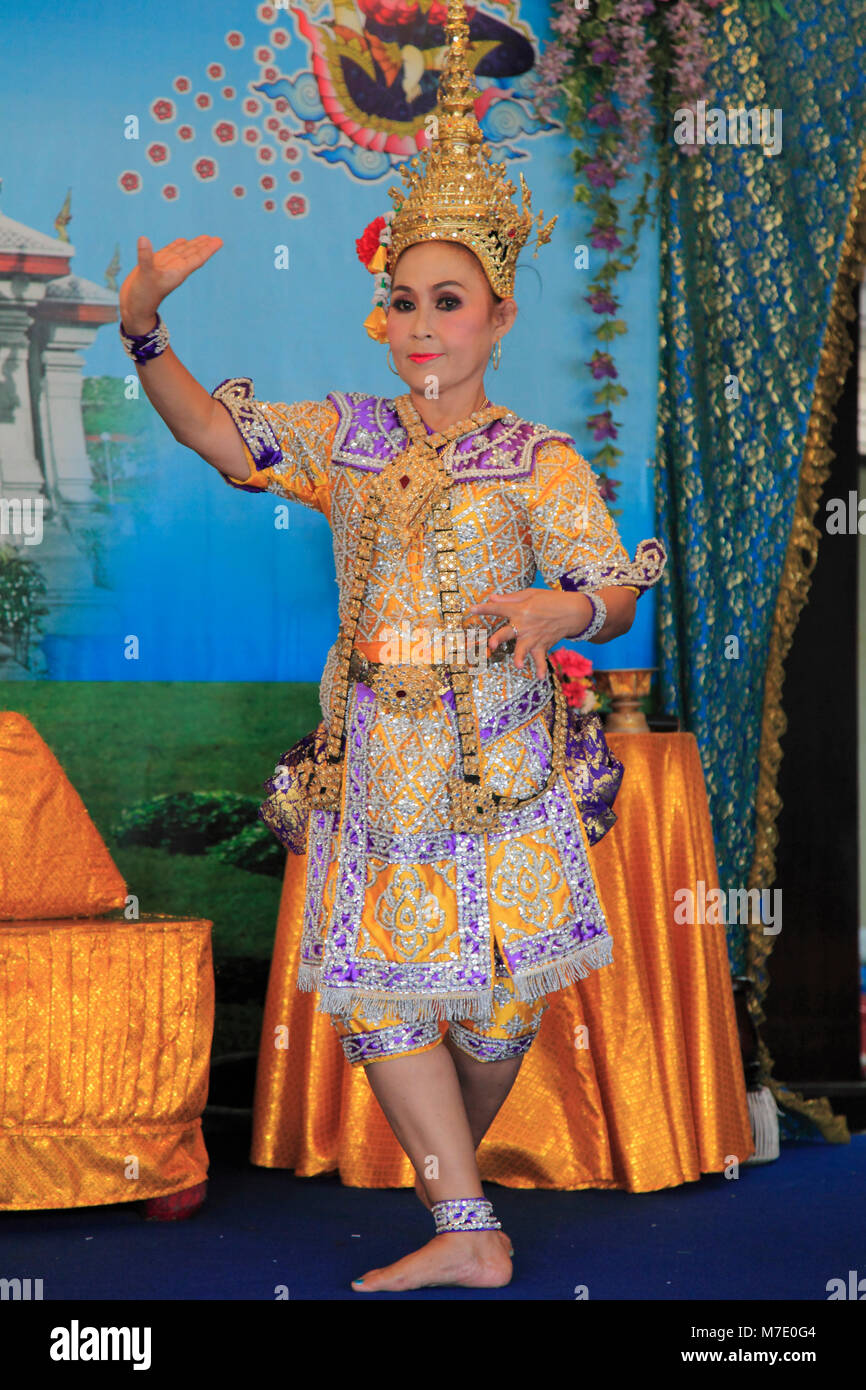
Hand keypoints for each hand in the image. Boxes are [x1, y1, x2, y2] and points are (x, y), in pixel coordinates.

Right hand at [119, 234, 222, 330]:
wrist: (135, 309)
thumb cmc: (143, 296)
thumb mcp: (145, 276)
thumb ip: (145, 258)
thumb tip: (143, 239)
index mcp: (177, 272)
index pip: (196, 258)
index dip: (208, 249)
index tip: (219, 241)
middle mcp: (173, 269)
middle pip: (192, 254)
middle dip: (204, 246)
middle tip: (218, 239)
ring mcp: (165, 267)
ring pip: (182, 252)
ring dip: (193, 245)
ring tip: (204, 238)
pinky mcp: (155, 266)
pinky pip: (169, 253)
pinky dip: (176, 246)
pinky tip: (181, 241)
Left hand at [467, 588, 592, 680]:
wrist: (573, 611)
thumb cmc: (550, 600)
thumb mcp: (530, 594)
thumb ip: (510, 598)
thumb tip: (492, 598)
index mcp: (519, 610)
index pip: (498, 608)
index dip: (483, 608)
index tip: (470, 610)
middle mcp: (524, 624)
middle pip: (507, 632)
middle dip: (498, 638)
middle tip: (491, 644)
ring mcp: (533, 636)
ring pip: (523, 649)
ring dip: (519, 657)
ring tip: (517, 666)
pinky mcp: (543, 645)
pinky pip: (540, 659)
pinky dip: (540, 668)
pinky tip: (539, 677)